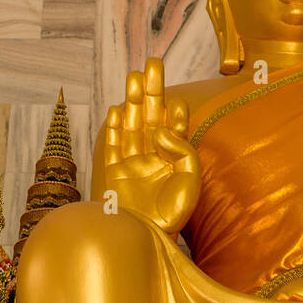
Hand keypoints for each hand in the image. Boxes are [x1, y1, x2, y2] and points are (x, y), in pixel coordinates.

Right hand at [99, 56, 199, 234]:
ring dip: (133, 100)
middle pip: (151, 117)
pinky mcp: (112, 173)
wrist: (145, 238)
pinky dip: (113, 127)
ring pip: (131, 125)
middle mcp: (153, 159)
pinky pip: (112, 145)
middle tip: (152, 63)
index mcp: (174, 161)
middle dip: (152, 90)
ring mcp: (131, 164)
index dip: (175, 112)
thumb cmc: (172, 214)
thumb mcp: (190, 178)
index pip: (175, 128)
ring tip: (135, 76)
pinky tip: (116, 108)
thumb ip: (181, 148)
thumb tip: (160, 127)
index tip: (175, 99)